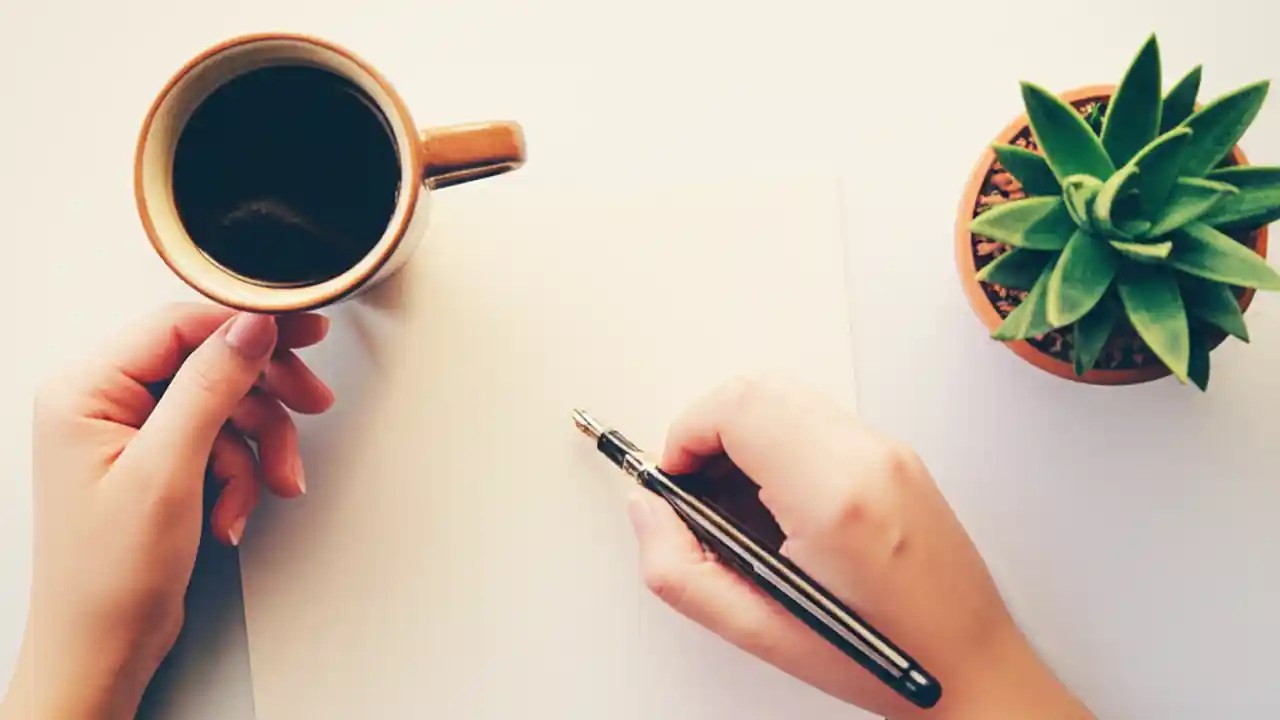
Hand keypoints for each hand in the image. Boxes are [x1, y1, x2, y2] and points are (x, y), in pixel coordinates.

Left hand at [1, 304, 332, 719]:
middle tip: (311, 403)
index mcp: (85, 390)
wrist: (101, 649)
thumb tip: (251, 327)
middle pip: (209, 363)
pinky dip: (241, 474)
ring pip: (224, 406)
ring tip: (274, 484)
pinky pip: (220, 442)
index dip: (246, 325)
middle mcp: (103, 402)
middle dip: (263, 397)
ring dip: (257, 448)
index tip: (303, 331)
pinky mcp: (156, 461)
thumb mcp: (168, 471)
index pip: (178, 326)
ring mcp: (130, 433)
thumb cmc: (106, 576)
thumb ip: (211, 386)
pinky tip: (235, 511)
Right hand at [627, 377, 1091, 719]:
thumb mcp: (760, 631)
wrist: (971, 667)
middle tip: (695, 483)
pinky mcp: (899, 456)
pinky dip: (781, 439)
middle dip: (710, 426)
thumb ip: (682, 569)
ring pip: (789, 396)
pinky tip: (776, 498)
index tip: (673, 475)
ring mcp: (890, 451)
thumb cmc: (885, 660)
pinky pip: (820, 419)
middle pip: (760, 388)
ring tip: (734, 496)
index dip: (686, 432)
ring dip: (745, 431)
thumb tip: (649, 511)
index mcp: (834, 497)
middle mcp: (868, 458)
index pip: (737, 408)